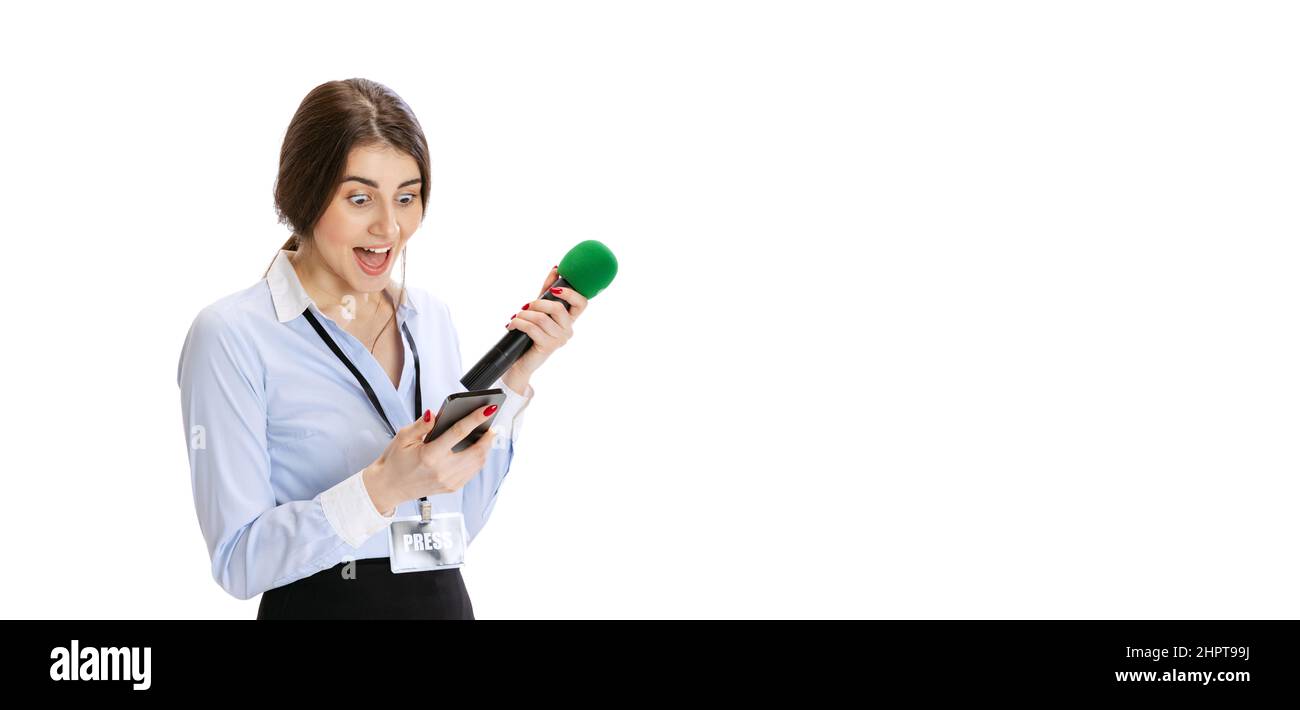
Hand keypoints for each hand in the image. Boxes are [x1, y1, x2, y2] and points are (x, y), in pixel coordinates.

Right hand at [363, 405, 499, 514]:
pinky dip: (478, 460)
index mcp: (430, 455)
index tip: (488, 409)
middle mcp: (442, 470)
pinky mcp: (452, 488)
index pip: (459, 432)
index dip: (476, 418)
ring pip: (478, 463)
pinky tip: (477, 450)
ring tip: (487, 436)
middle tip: (492, 424)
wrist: (389, 488)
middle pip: (476, 451)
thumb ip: (421, 424)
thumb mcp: (403, 437)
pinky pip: (472, 472)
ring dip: (486, 448)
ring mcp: (449, 481)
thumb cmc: (395, 462)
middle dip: (488, 436)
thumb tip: (435, 413)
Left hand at [504, 265, 589, 383]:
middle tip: (526, 306)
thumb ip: (548, 290)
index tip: (555, 288)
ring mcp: (559, 340)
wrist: (519, 362)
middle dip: (538, 303)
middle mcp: (568, 330)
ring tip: (516, 317)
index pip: (582, 303)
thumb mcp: (540, 309)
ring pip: (542, 318)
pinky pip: (532, 329)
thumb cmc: (530, 334)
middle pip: (558, 308)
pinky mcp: (547, 347)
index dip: (571, 292)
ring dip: (524, 314)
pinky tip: (512, 324)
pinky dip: (519, 323)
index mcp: (569, 319)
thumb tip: (556, 269)